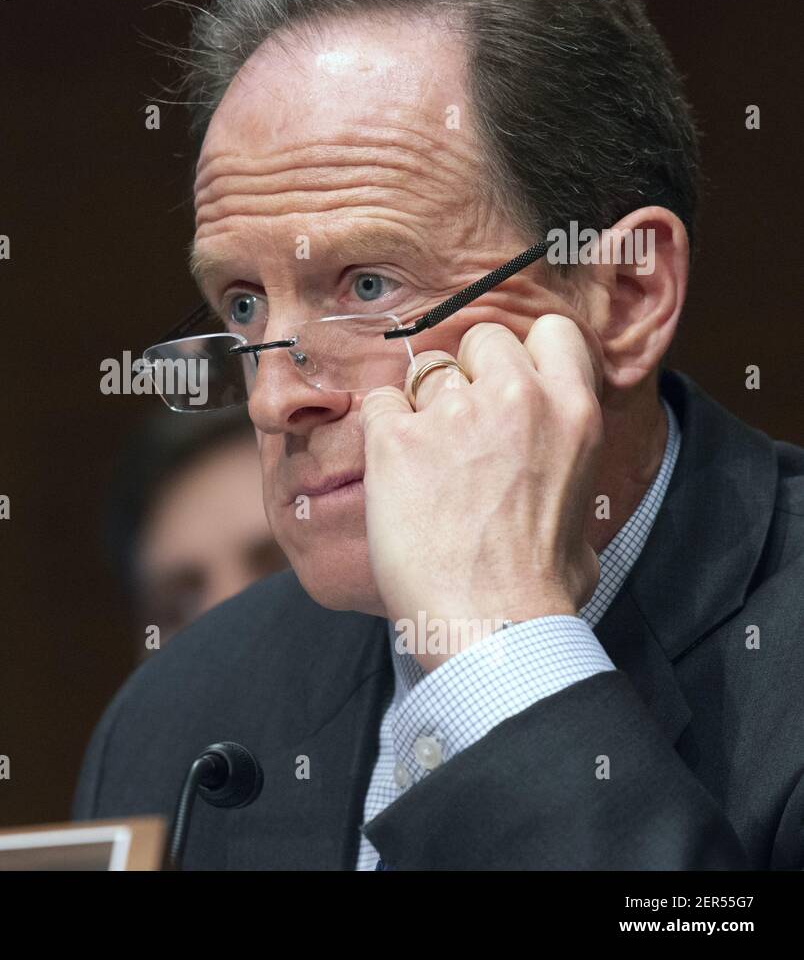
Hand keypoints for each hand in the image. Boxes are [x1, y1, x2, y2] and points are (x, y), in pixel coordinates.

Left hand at [359, 315, 603, 671]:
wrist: (489, 628)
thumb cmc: (538, 592)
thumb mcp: (584, 523)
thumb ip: (567, 478)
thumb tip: (559, 487)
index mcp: (573, 414)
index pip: (550, 332)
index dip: (523, 354)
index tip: (505, 384)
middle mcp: (516, 400)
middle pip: (480, 339)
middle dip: (467, 375)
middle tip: (458, 427)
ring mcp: (453, 416)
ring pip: (425, 371)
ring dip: (420, 407)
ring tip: (423, 463)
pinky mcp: (396, 440)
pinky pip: (378, 403)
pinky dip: (380, 430)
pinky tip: (391, 470)